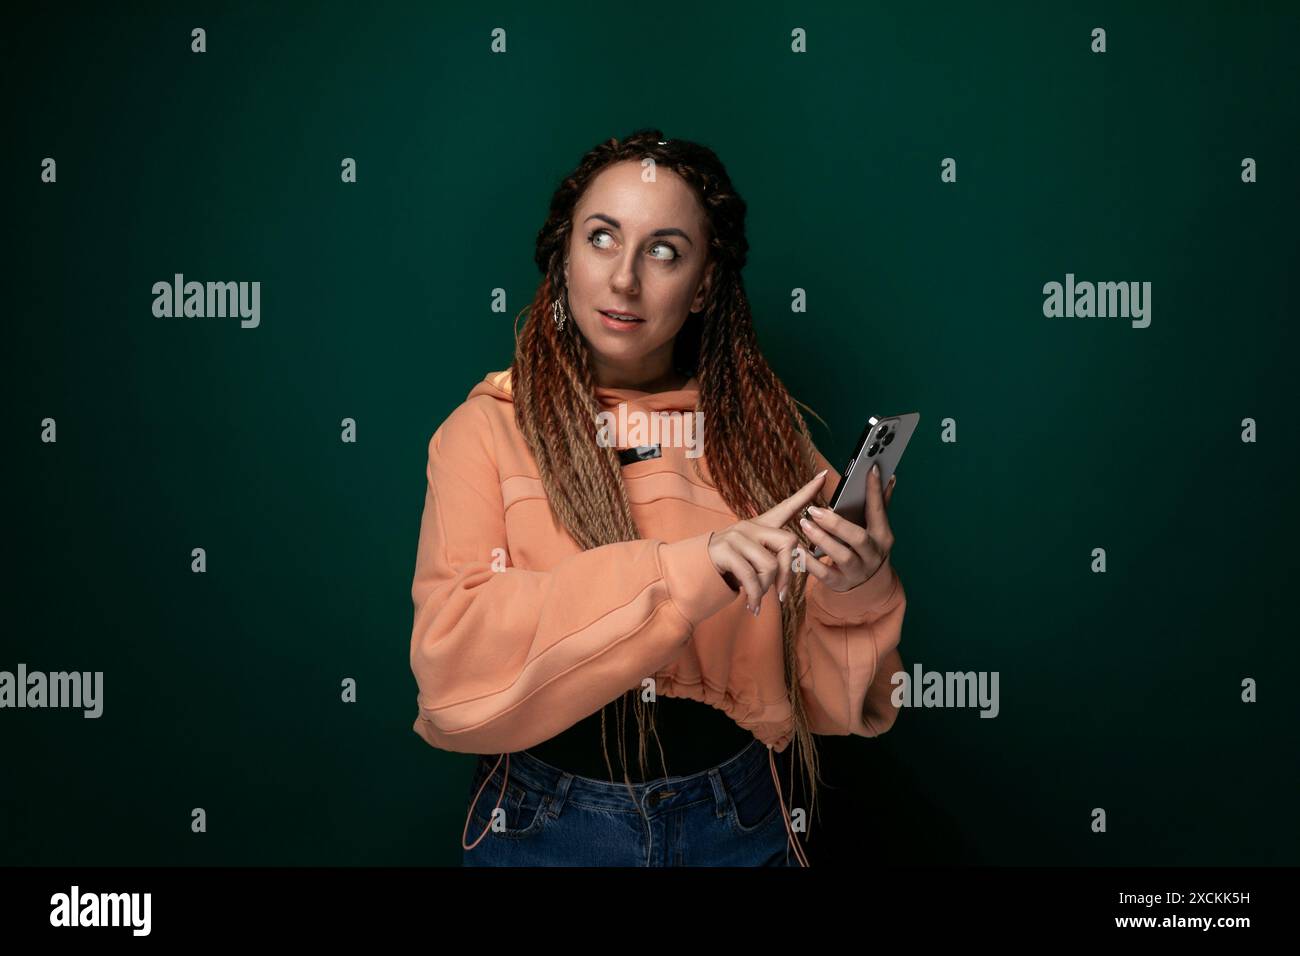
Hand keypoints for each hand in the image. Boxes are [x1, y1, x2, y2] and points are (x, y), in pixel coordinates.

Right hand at [707, 470, 832, 613]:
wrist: (695, 573)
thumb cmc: (730, 568)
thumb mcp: (753, 561)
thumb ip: (773, 560)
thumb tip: (790, 575)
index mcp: (760, 526)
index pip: (787, 506)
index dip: (806, 492)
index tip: (824, 476)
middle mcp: (750, 527)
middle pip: (789, 542)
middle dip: (788, 572)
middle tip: (780, 593)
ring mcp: (736, 537)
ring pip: (770, 565)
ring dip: (767, 588)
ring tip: (757, 598)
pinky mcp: (725, 551)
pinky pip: (751, 577)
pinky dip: (755, 596)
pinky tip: (751, 606)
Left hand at [799, 464, 896, 591]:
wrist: (864, 585)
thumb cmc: (864, 546)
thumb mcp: (874, 528)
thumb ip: (879, 503)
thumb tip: (888, 476)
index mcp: (883, 537)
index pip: (879, 511)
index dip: (875, 491)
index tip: (870, 469)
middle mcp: (873, 556)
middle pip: (858, 538)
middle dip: (836, 523)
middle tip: (815, 510)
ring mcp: (857, 572)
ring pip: (842, 556)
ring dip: (822, 539)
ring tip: (804, 523)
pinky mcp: (839, 583)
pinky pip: (823, 574)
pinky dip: (809, 561)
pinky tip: (796, 547)